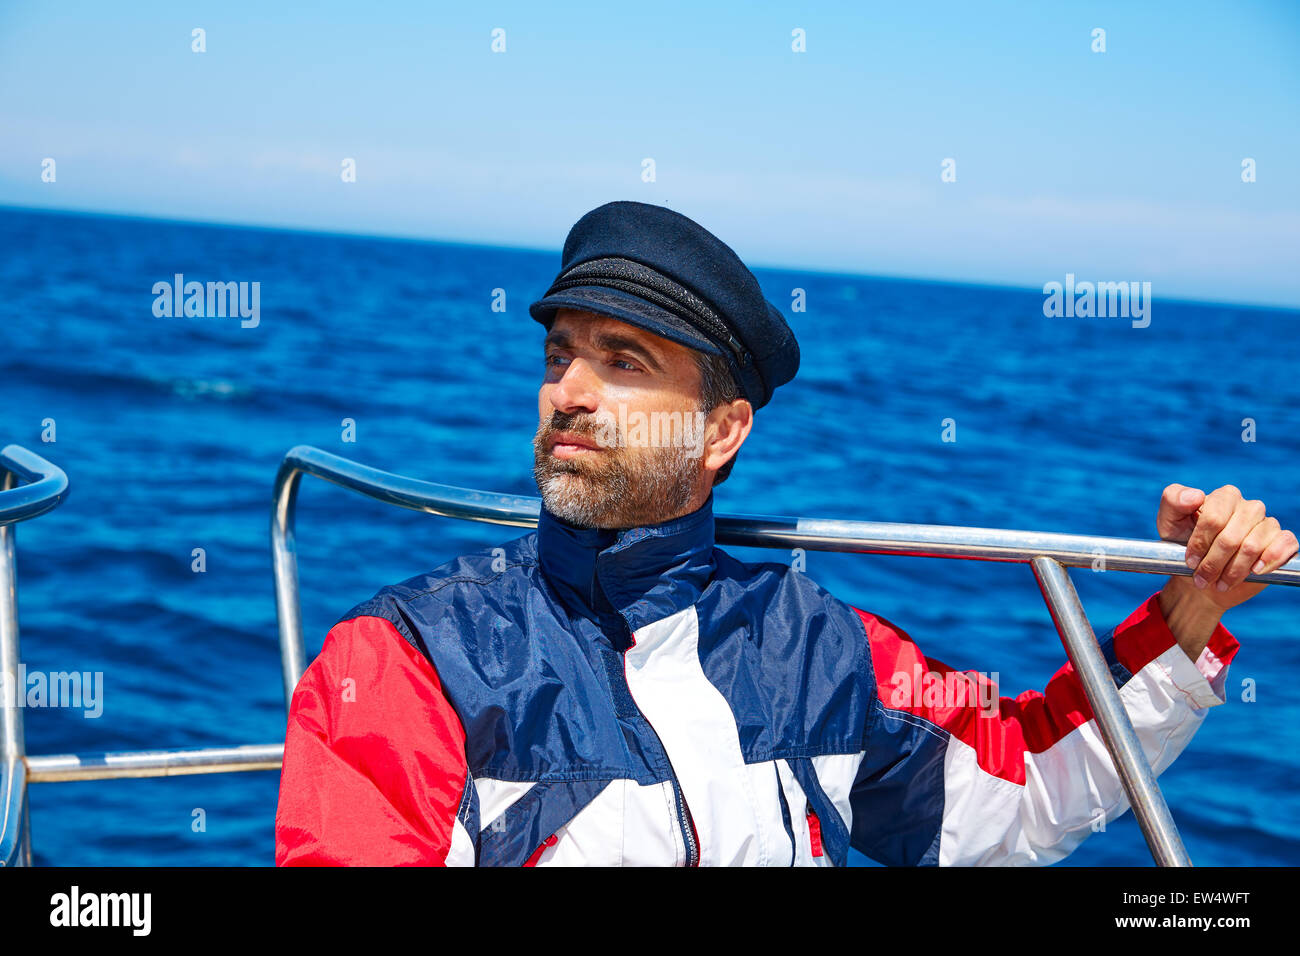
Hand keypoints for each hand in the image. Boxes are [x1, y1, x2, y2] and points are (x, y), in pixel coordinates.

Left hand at [1157, 483, 1297, 611]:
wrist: (1201, 575)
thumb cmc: (1182, 545)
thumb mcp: (1169, 523)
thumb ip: (1173, 501)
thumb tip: (1196, 496)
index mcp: (1224, 497)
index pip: (1214, 518)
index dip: (1201, 543)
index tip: (1190, 560)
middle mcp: (1249, 507)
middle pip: (1232, 536)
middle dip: (1213, 563)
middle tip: (1202, 578)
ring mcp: (1267, 524)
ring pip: (1253, 546)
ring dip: (1233, 570)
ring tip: (1220, 582)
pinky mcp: (1282, 542)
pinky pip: (1285, 544)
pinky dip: (1269, 560)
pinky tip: (1255, 571)